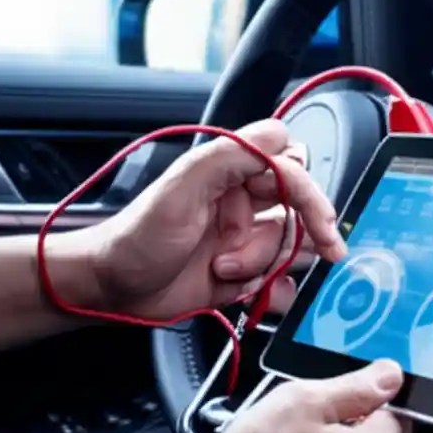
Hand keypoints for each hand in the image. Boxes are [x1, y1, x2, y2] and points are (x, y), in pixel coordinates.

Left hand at [75, 119, 347, 318]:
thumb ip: (229, 156)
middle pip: (300, 211)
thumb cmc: (137, 237)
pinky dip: (276, 293)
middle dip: (299, 234)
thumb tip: (278, 137)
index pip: (291, 169)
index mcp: (232, 172)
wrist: (112, 288)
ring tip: (224, 270)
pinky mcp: (244, 273)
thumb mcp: (180, 187)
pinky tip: (251, 296)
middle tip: (317, 252)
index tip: (321, 222)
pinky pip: (281, 282)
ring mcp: (245, 239)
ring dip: (267, 265)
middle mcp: (244, 203)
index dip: (309, 194)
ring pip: (290, 248)